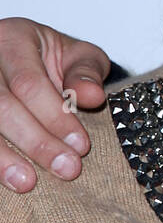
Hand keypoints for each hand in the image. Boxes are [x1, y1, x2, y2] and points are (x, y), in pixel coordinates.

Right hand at [0, 19, 111, 190]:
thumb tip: (92, 95)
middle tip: (67, 168)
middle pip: (1, 106)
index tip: (81, 146)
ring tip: (27, 183)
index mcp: (13, 39)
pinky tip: (4, 178)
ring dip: (2, 158)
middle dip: (35, 141)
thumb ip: (86, 73)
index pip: (29, 83)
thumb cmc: (54, 60)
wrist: (29, 59)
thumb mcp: (79, 56)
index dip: (55, 117)